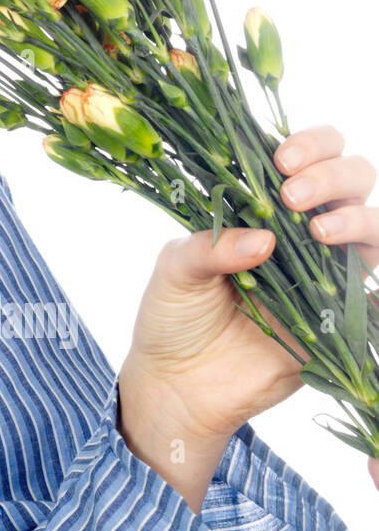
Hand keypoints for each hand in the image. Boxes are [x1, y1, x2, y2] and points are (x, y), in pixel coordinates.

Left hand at [119, 124, 377, 507]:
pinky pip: (374, 294)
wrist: (180, 385)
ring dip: (357, 219)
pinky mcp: (341, 318)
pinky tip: (355, 275)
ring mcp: (328, 272)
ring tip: (319, 232)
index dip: (310, 146)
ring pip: (375, 228)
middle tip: (292, 195)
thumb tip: (264, 239)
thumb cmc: (172, 316)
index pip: (306, 156)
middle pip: (354, 180)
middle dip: (333, 175)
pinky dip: (375, 278)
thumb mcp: (174, 271)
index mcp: (262, 206)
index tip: (282, 160)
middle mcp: (303, 231)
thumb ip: (210, 247)